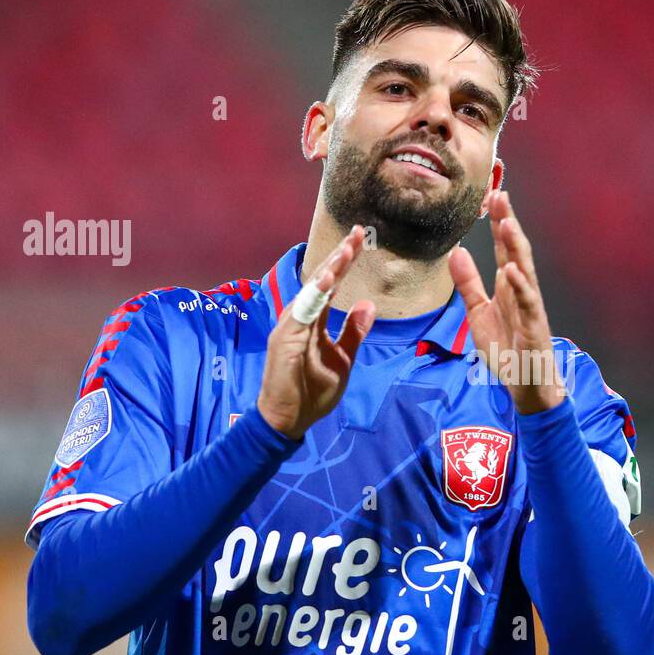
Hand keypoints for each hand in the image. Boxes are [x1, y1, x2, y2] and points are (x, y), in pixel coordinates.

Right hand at [257, 225, 374, 439]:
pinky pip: (303, 313)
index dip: (345, 262)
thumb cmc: (312, 391)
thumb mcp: (343, 358)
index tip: (359, 240)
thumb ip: (354, 332)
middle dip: (339, 256)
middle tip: (357, 233)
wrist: (289, 420)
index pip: (331, 285)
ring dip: (329, 270)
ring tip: (347, 250)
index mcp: (313, 320)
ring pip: (311, 291)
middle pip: (321, 280)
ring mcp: (290, 327)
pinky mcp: (285, 340)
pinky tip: (328, 280)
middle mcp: (299, 317)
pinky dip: (315, 295)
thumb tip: (368, 304)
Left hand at [448, 190, 564, 414]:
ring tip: (507, 223)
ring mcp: (529, 306)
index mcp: (507, 286)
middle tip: (501, 195)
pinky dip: (520, 286)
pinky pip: (527, 303)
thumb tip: (456, 252)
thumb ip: (469, 284)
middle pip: (515, 250)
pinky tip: (512, 270)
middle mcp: (521, 290)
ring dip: (516, 247)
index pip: (503, 248)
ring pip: (524, 270)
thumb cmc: (507, 349)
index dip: (497, 222)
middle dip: (508, 223)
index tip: (491, 195)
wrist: (526, 384)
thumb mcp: (478, 313)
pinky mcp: (534, 326)